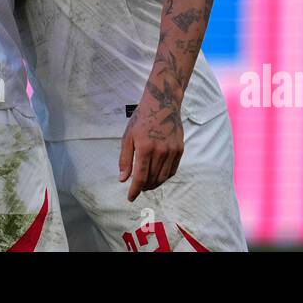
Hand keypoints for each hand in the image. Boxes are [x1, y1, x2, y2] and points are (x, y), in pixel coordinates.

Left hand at [118, 78, 184, 201]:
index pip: (140, 177)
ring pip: (163, 177)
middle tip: (137, 188)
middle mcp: (160, 151)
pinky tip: (158, 176)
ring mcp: (172, 151)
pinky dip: (164, 177)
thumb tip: (123, 179)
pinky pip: (172, 170)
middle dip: (143, 187)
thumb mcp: (128, 137)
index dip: (134, 190)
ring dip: (154, 184)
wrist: (162, 104)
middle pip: (152, 179)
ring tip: (147, 184)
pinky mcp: (180, 149)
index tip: (130, 198)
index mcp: (145, 148)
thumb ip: (125, 159)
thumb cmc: (142, 120)